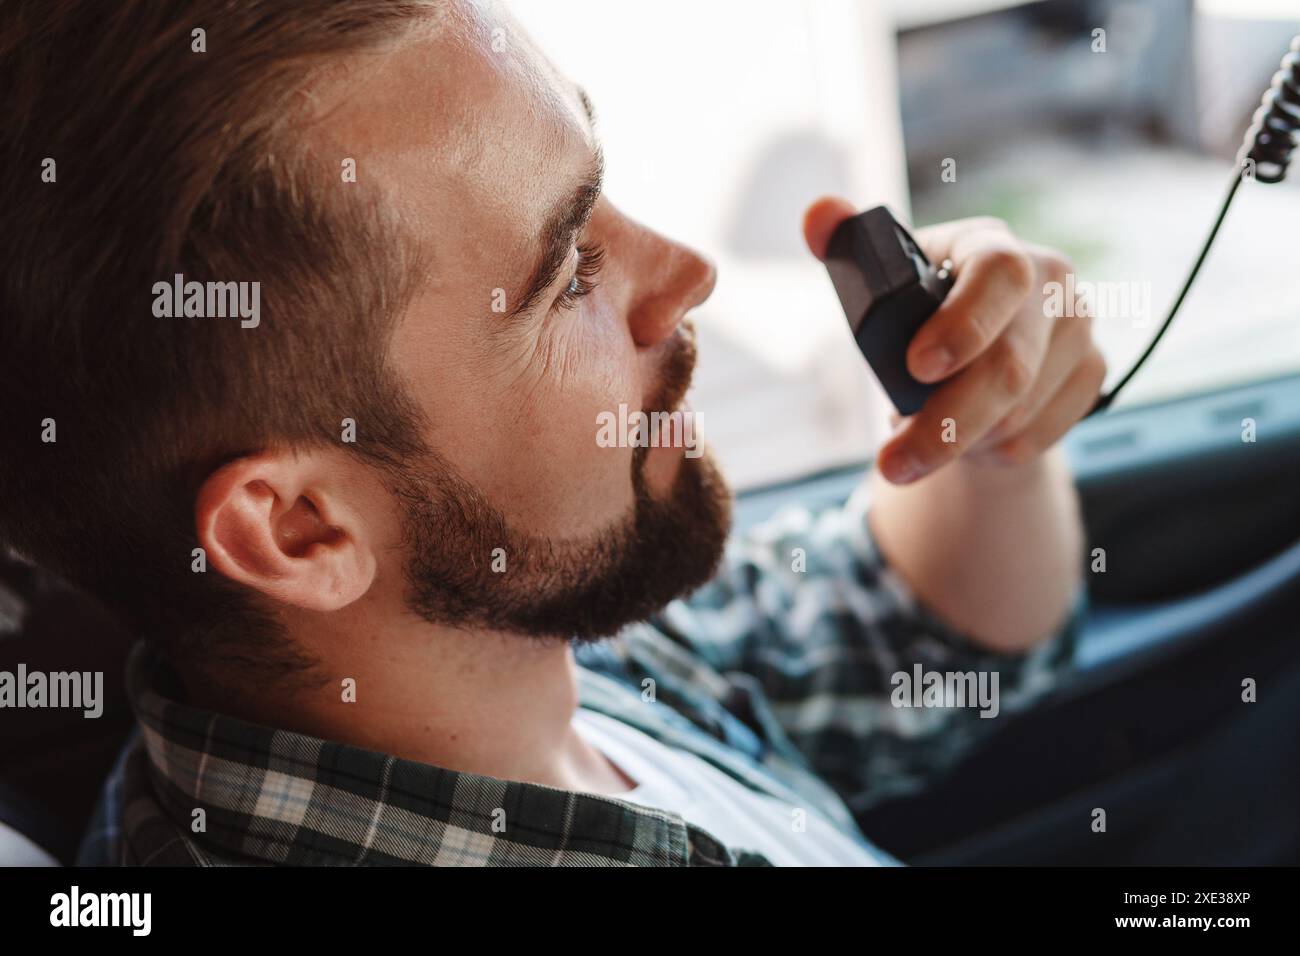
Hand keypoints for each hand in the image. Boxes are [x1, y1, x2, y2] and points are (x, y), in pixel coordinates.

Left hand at [804, 197, 1106, 484]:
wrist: (971, 355)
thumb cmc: (916, 312)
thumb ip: (846, 246)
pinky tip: (967, 437)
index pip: (998, 274)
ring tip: (920, 439)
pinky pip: (1035, 438)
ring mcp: (1078, 329)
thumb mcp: (880, 281)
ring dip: (960, 441)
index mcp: (992, 246)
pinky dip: (988, 452)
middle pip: (1010, 365)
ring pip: (1019, 413)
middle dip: (946, 424)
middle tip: (894, 464)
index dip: (963, 324)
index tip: (917, 368)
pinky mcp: (1091, 374)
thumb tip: (816, 216)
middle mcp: (1050, 281)